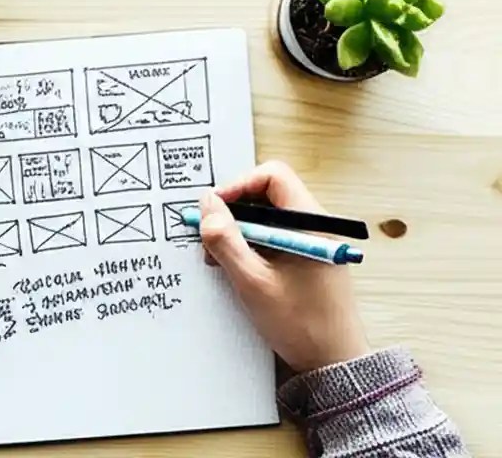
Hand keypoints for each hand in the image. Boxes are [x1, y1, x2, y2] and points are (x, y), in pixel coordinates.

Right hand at [200, 161, 370, 372]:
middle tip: (208, 236)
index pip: (272, 176)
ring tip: (218, 258)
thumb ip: (226, 241)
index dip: (237, 186)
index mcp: (310, 223)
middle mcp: (313, 226)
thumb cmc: (301, 324)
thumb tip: (206, 205)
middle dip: (232, 211)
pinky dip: (249, 245)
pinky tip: (234, 268)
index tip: (213, 208)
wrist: (333, 363)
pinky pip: (271, 237)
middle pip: (266, 194)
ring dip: (237, 231)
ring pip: (266, 217)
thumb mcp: (253, 282)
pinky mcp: (304, 258)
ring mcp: (309, 242)